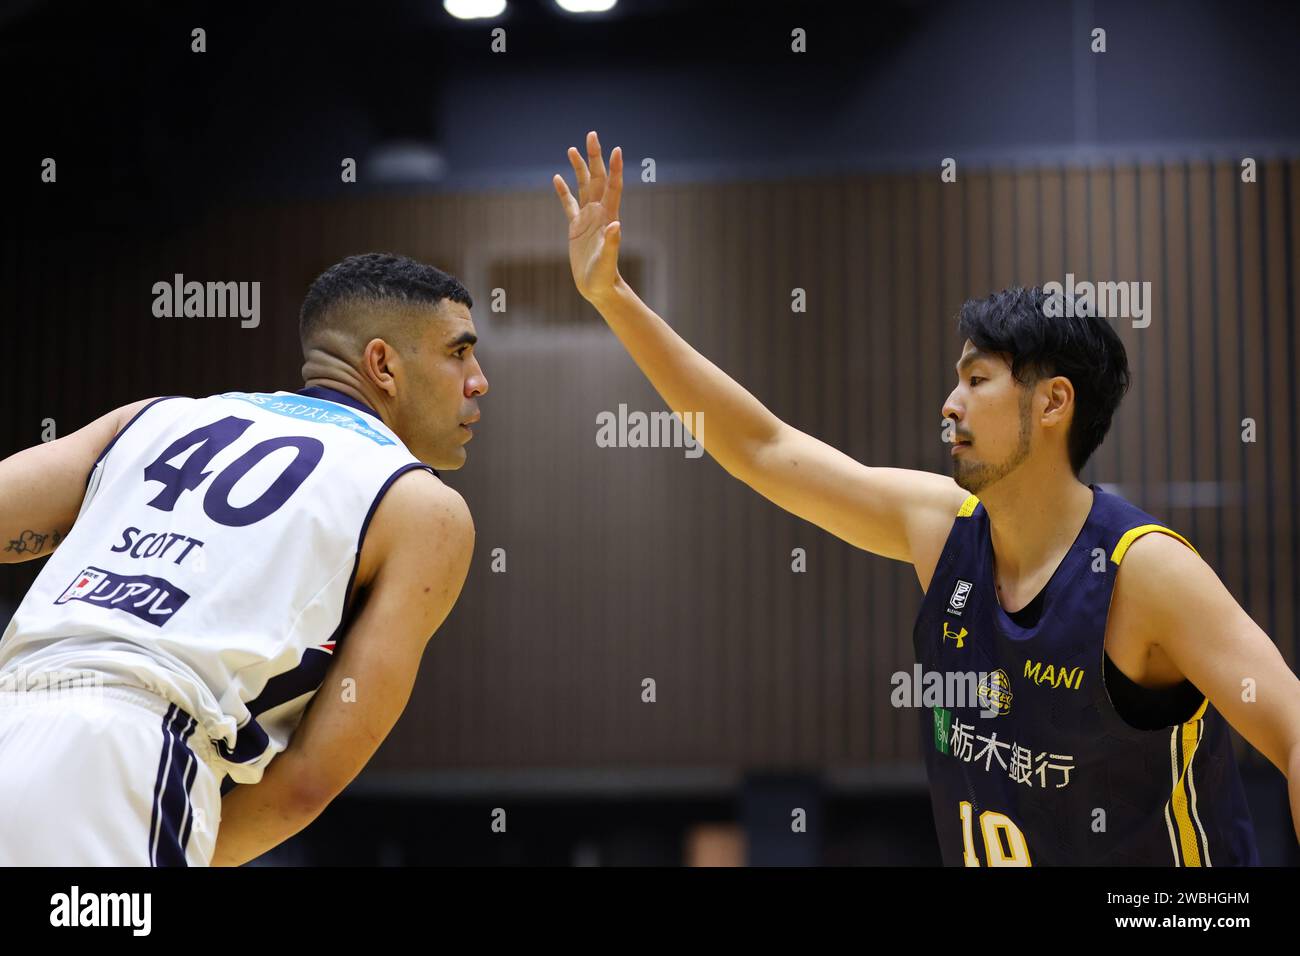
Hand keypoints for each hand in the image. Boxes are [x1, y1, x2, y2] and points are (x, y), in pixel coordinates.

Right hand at [553, 130, 623, 303]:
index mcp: (608, 217)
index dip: (614, 169)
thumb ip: (612, 243)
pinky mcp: (576, 227)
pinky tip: (556, 178)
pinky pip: (569, 204)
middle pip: (597, 179)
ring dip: (579, 168)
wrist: (598, 288)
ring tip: (572, 149)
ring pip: (583, 187)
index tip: (616, 149)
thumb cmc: (605, 277)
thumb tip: (616, 225)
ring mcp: (587, 218)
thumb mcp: (608, 261)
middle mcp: (599, 213)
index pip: (613, 186)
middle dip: (594, 157)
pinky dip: (563, 191)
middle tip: (592, 135)